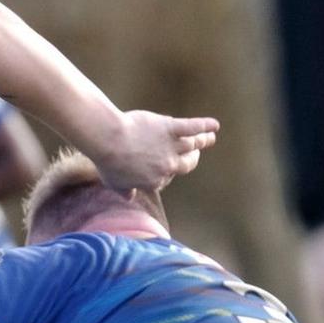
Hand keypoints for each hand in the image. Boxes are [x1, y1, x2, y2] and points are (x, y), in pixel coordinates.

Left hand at [92, 111, 219, 192]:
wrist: (109, 140)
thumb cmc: (108, 162)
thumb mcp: (114, 183)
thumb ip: (125, 191)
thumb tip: (129, 198)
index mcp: (154, 181)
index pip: (165, 178)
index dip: (162, 172)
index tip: (158, 166)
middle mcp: (168, 166)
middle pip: (186, 164)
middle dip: (191, 160)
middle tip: (195, 154)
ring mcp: (170, 146)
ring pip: (192, 145)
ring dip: (203, 141)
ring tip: (210, 138)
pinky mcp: (169, 128)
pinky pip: (192, 127)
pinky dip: (204, 125)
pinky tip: (214, 124)